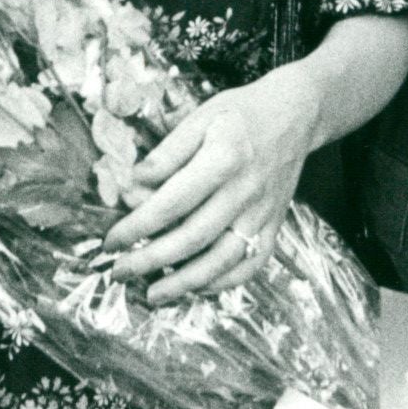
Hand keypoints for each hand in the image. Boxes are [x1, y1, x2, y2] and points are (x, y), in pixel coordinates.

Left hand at [98, 62, 319, 305]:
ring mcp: (263, 213)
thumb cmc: (240, 114)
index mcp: (223, 158)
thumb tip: (133, 184)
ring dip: (184, 283)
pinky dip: (222, 283)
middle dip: (151, 261)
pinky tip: (195, 288)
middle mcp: (245, 191)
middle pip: (193, 237)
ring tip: (152, 294)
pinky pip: (249, 264)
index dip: (137, 226)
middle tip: (119, 272)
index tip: (112, 241)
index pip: (172, 202)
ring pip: (222, 260)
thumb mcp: (200, 116)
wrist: (295, 115)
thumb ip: (167, 151)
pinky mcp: (274, 226)